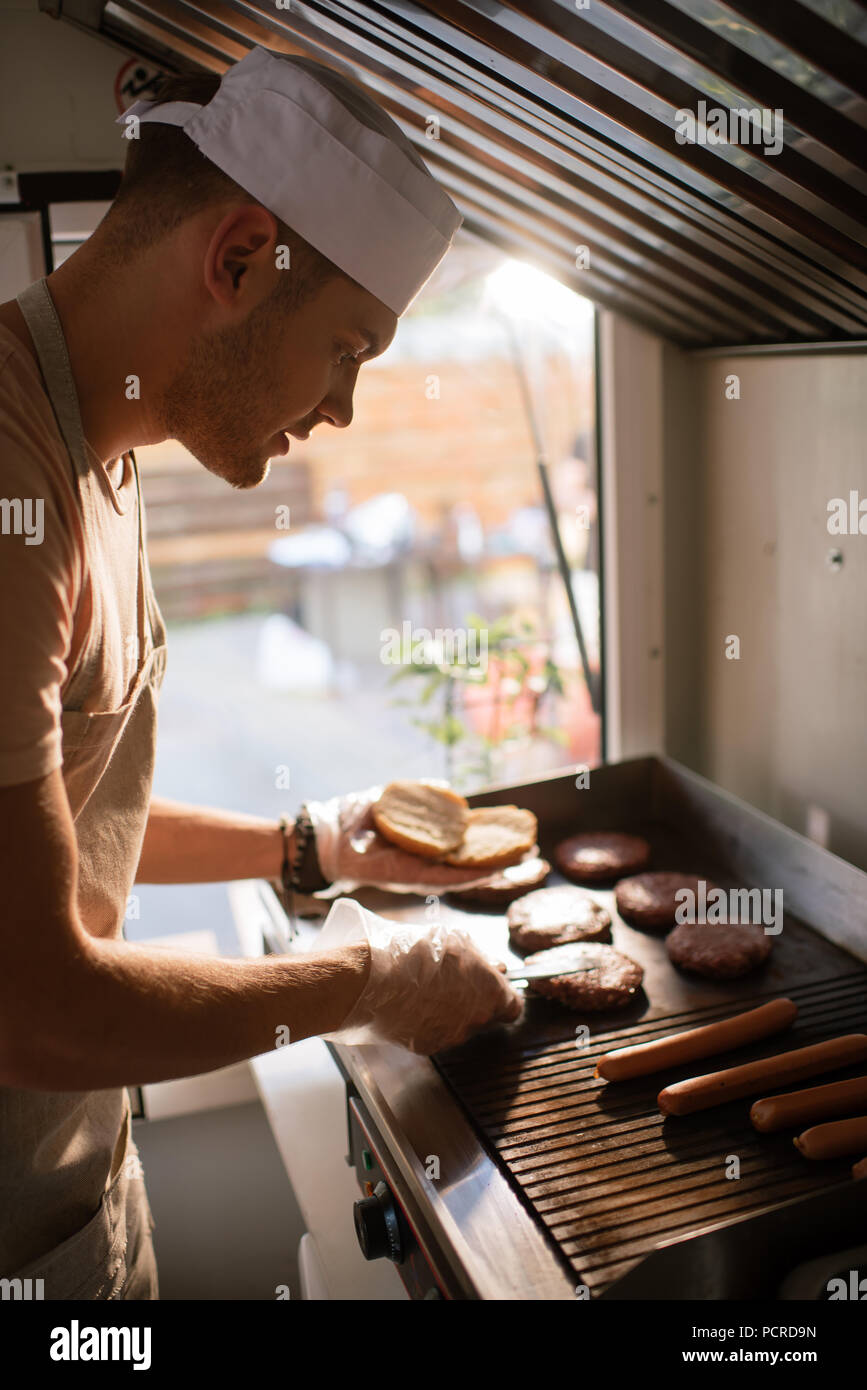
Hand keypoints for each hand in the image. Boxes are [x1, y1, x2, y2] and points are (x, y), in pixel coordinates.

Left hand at [306, 784, 520, 894]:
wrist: (324, 836)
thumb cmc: (352, 817)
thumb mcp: (390, 797)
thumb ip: (419, 794)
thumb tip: (447, 788)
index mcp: (421, 841)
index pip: (460, 839)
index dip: (487, 835)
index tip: (512, 828)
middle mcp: (424, 859)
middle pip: (469, 859)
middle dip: (499, 854)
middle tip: (529, 847)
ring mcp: (418, 871)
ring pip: (463, 873)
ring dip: (493, 868)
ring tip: (521, 859)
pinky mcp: (408, 879)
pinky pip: (443, 880)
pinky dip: (468, 877)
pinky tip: (491, 871)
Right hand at [317, 897, 522, 1053]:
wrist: (373, 980)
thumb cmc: (415, 953)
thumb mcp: (456, 940)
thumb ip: (481, 957)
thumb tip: (495, 966)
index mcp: (490, 992)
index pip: (513, 1006)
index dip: (503, 995)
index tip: (493, 987)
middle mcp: (476, 1020)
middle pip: (486, 1016)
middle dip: (474, 1001)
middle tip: (453, 982)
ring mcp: (451, 1036)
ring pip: (460, 1026)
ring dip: (450, 1012)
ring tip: (426, 990)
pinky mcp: (427, 1046)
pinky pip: (435, 1034)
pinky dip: (428, 1022)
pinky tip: (412, 1004)